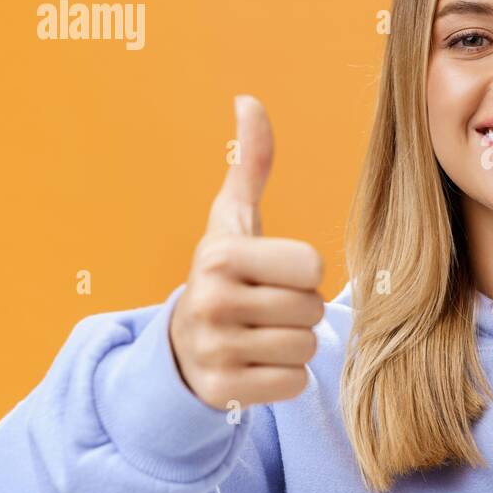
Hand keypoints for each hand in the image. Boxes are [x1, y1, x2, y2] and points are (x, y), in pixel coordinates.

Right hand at [168, 95, 324, 410]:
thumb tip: (249, 100)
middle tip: (267, 308)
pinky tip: (256, 364)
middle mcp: (210, 301)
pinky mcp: (222, 391)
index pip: (311, 265)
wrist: (181, 343)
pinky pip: (293, 384)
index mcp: (220, 255)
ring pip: (305, 348)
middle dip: (299, 310)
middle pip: (311, 309)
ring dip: (293, 344)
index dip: (303, 271)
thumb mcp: (234, 218)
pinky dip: (284, 378)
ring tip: (261, 335)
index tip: (273, 273)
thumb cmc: (226, 272)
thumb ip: (251, 162)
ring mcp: (213, 350)